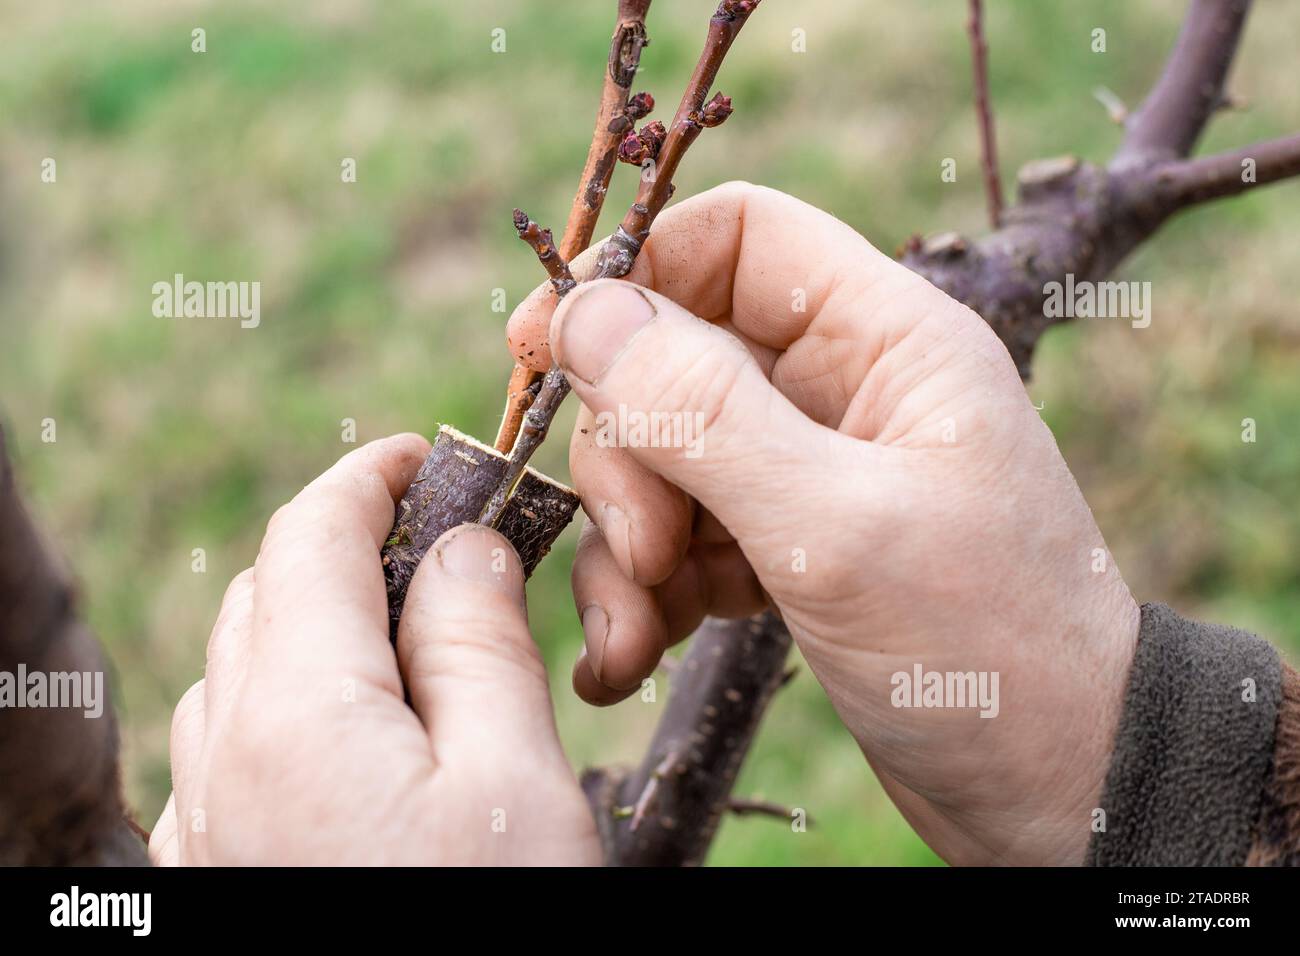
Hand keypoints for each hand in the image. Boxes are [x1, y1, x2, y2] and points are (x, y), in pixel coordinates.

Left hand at [148, 435, 599, 865]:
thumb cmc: (489, 923)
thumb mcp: (519, 782)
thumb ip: (482, 647)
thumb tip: (464, 546)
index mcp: (297, 714)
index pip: (312, 535)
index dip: (371, 478)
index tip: (426, 456)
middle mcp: (223, 762)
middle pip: (267, 595)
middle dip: (347, 547)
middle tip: (445, 552)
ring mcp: (205, 825)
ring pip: (238, 672)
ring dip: (313, 628)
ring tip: (410, 648)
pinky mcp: (208, 874)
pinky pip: (225, 752)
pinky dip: (282, 706)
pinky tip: (352, 739)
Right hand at [508, 181, 1139, 865]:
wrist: (1058, 789)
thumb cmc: (986, 647)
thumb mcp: (836, 528)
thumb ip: (704, 414)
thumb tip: (583, 310)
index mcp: (884, 340)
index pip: (735, 238)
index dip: (632, 275)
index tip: (541, 345)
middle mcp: (841, 392)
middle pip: (674, 361)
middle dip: (629, 456)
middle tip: (642, 549)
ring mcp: (808, 476)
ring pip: (662, 459)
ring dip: (625, 545)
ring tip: (638, 635)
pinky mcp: (783, 554)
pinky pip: (679, 540)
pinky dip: (645, 595)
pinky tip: (632, 660)